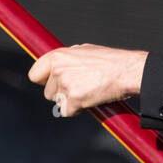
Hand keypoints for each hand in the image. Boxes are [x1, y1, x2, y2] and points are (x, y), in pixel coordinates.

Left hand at [27, 44, 147, 116]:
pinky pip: (67, 112)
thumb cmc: (111, 61)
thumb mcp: (85, 51)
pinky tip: (90, 100)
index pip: (35, 75)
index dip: (44, 82)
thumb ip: (68, 58)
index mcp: (58, 56)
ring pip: (58, 102)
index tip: (51, 85)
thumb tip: (59, 64)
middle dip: (61, 93)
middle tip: (79, 88)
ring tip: (88, 92)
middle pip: (47, 92)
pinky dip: (78, 110)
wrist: (128, 71)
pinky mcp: (73, 99)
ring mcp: (65, 85)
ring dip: (70, 101)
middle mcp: (58, 69)